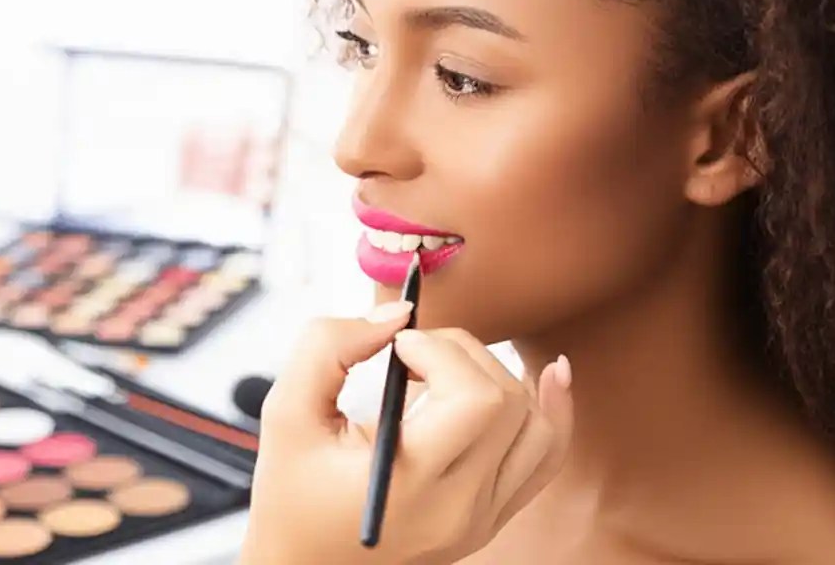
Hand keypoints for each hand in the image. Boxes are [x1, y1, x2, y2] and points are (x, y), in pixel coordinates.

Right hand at [240, 304, 573, 564]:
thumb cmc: (290, 494)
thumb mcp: (284, 413)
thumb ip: (328, 347)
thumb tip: (397, 315)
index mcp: (410, 484)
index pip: (473, 397)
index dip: (439, 349)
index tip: (396, 347)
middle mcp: (459, 508)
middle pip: (507, 401)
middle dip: (462, 354)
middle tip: (411, 357)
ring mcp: (482, 518)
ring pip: (538, 426)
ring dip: (500, 376)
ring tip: (447, 370)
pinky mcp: (490, 519)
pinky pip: (545, 458)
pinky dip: (550, 411)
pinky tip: (546, 374)